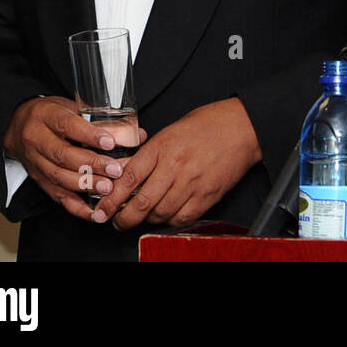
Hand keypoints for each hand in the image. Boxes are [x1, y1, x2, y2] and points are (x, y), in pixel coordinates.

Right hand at [3, 95, 145, 220]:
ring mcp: (35, 162)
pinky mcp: (38, 180)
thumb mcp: (73, 107)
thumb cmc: (51, 114)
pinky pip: (56, 196)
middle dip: (92, 165)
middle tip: (116, 170)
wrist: (18, 126)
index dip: (89, 135)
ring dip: (85, 185)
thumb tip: (136, 134)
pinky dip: (76, 206)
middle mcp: (36, 140)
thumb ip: (103, 120)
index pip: (68, 125)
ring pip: (58, 177)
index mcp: (46, 115)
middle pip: (63, 155)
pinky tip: (94, 210)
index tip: (110, 143)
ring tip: (108, 188)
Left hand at [92, 98, 261, 229]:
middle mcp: (176, 166)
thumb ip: (150, 153)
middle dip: (124, 219)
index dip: (111, 200)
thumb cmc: (208, 124)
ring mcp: (193, 182)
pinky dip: (170, 221)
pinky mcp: (208, 195)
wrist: (243, 127)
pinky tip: (166, 215)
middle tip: (117, 222)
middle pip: (142, 203)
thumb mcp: (172, 131)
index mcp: (163, 146)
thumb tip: (126, 174)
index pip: (128, 179)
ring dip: (147, 220)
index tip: (102, 210)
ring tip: (143, 217)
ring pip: (161, 213)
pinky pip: (183, 217)